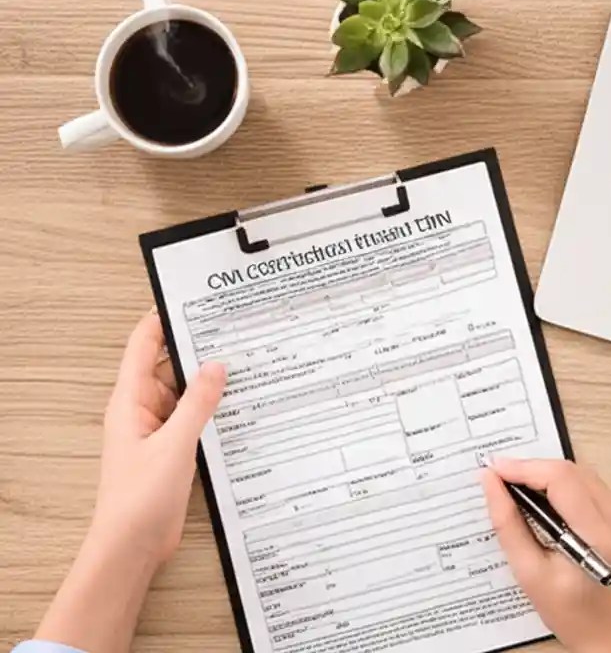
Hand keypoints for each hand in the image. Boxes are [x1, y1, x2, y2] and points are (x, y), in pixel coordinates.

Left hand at [34, 310, 226, 652]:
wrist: (131, 545)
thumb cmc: (140, 497)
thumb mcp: (174, 444)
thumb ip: (198, 403)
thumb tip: (216, 366)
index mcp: (130, 401)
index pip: (143, 345)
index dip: (163, 319)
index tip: (192, 299)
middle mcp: (142, 410)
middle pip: (171, 367)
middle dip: (199, 351)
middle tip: (235, 331)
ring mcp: (158, 431)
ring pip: (187, 395)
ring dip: (211, 385)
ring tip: (246, 366)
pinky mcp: (172, 450)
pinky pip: (194, 419)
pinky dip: (214, 411)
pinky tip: (240, 407)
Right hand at [481, 459, 610, 652]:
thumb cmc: (575, 616)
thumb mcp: (531, 575)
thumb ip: (509, 526)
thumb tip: (492, 486)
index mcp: (600, 537)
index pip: (561, 480)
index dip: (525, 468)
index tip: (496, 469)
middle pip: (573, 471)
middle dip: (533, 469)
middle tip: (501, 478)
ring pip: (584, 475)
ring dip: (549, 476)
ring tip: (517, 488)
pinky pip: (594, 488)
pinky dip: (566, 486)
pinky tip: (545, 500)